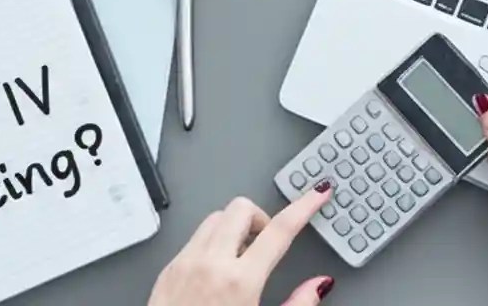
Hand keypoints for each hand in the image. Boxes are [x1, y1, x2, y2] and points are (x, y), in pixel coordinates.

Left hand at [148, 184, 335, 305]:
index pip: (281, 229)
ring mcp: (185, 263)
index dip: (304, 206)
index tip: (317, 194)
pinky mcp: (168, 269)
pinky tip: (217, 268)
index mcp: (240, 281)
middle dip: (260, 218)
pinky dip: (212, 242)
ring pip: (216, 217)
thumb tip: (319, 285)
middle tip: (267, 241)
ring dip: (234, 228)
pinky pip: (195, 237)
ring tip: (242, 256)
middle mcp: (210, 264)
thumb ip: (298, 304)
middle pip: (242, 209)